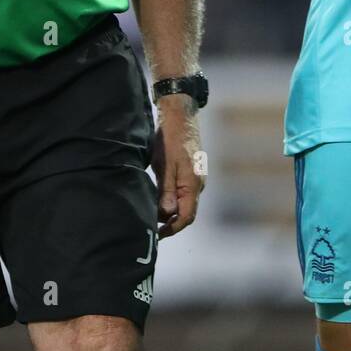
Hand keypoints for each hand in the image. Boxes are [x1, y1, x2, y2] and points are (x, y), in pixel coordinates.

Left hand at [149, 96, 205, 237]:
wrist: (180, 116)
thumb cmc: (171, 139)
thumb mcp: (164, 165)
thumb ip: (167, 191)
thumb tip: (167, 214)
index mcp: (193, 185)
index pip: (186, 217)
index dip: (172, 229)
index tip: (156, 235)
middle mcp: (198, 185)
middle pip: (187, 213)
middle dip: (171, 223)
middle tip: (152, 228)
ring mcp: (196, 178)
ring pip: (185, 203)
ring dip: (170, 212)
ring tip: (152, 216)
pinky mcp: (191, 172)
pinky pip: (183, 194)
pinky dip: (172, 201)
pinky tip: (159, 199)